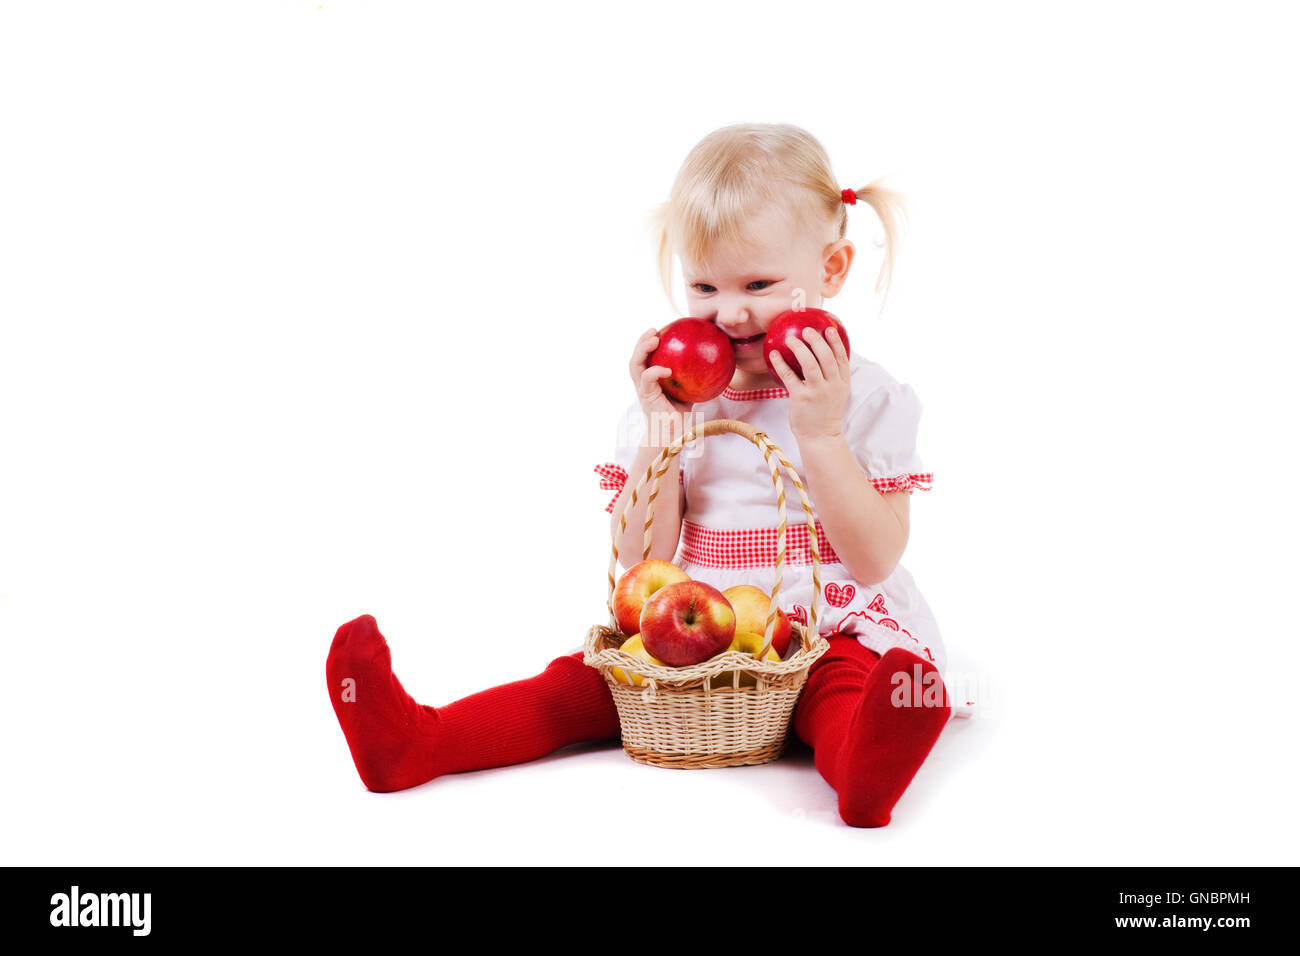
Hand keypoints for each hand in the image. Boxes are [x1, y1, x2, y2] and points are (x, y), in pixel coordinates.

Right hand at [630, 327, 696, 447]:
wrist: (670, 436)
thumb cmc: (679, 416)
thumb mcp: (689, 393)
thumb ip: (695, 380)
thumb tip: (717, 365)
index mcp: (651, 381)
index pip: (646, 358)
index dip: (649, 343)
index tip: (660, 331)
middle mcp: (644, 383)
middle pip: (636, 358)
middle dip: (641, 342)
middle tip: (653, 330)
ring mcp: (643, 390)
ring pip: (635, 365)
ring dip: (642, 350)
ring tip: (653, 339)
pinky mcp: (646, 397)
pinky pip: (647, 380)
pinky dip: (655, 371)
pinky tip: (667, 369)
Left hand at [767, 326, 851, 443]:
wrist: (820, 437)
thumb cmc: (825, 413)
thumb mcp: (836, 394)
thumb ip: (833, 377)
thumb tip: (822, 356)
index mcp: (842, 383)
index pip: (841, 358)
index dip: (836, 342)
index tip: (829, 329)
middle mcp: (832, 386)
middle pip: (826, 356)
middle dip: (816, 340)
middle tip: (806, 330)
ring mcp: (817, 392)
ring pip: (810, 363)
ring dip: (799, 348)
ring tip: (791, 339)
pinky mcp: (801, 398)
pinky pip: (789, 376)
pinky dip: (781, 363)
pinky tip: (774, 354)